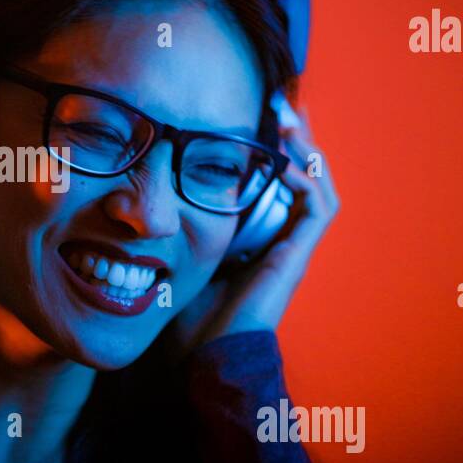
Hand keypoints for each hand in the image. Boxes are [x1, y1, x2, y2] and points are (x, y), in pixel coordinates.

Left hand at [170, 106, 340, 348]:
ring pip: (317, 188)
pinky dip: (308, 182)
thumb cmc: (190, 319)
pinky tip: (289, 161)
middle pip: (303, 179)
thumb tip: (144, 196)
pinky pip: (317, 210)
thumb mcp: (180, 259)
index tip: (258, 117)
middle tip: (280, 105)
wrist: (206, 358)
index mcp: (259, 241)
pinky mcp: (296, 258)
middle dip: (295, 140)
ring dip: (307, 152)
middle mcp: (281, 241)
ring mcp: (292, 250)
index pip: (277, 185)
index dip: (274, 151)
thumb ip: (176, 230)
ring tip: (290, 120)